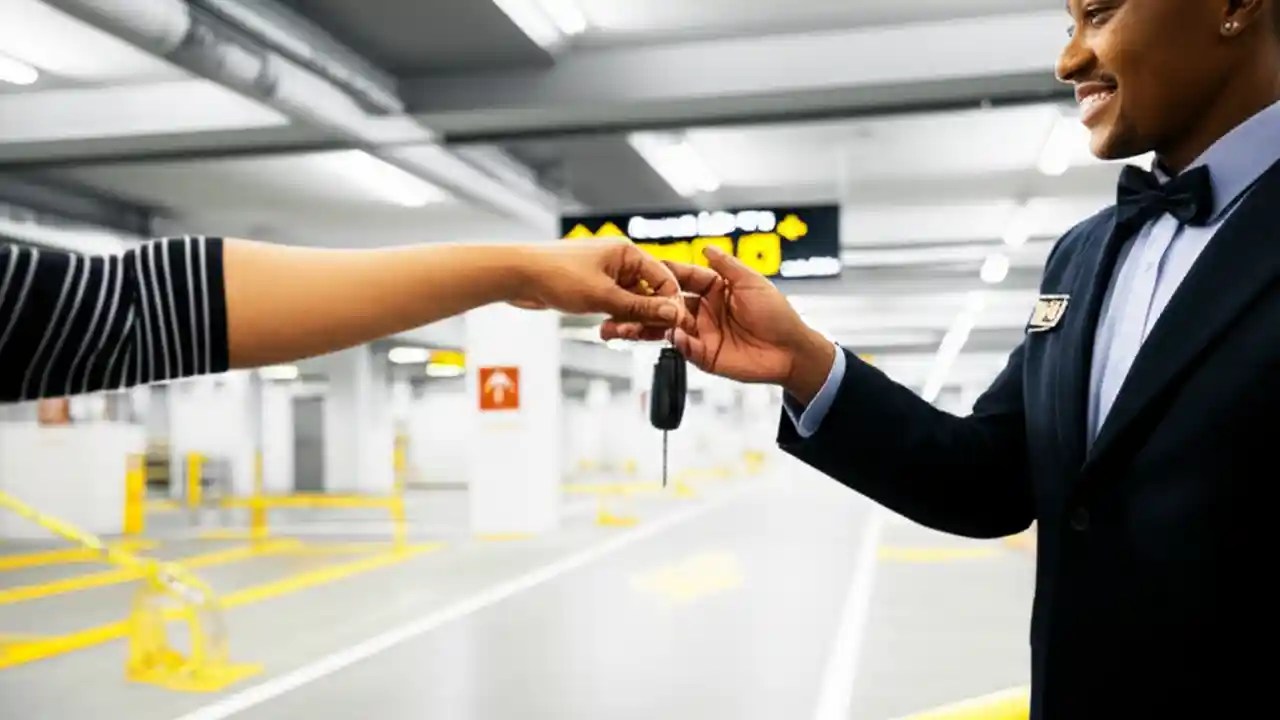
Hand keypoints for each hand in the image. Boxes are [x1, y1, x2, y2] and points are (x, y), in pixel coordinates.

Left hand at [512, 241, 689, 328]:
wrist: (518, 275)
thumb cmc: (557, 275)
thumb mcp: (603, 296)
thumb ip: (640, 307)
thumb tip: (672, 313)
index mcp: (627, 253)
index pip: (664, 278)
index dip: (669, 304)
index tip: (670, 327)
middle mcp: (620, 262)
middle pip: (649, 293)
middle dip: (644, 316)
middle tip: (635, 335)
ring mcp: (607, 275)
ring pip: (631, 303)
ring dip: (627, 321)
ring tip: (612, 332)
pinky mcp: (594, 288)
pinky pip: (615, 306)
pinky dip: (613, 319)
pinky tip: (605, 330)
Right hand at [601, 246, 835, 402]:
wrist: (791, 351)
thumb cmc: (778, 315)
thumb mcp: (753, 283)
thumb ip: (727, 266)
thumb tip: (706, 247)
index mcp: (714, 290)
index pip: (683, 279)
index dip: (665, 275)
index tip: (644, 270)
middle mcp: (704, 311)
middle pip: (669, 305)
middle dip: (646, 303)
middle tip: (625, 301)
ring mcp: (703, 334)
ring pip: (669, 327)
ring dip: (649, 325)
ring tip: (629, 324)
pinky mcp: (706, 356)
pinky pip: (686, 348)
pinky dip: (678, 342)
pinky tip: (674, 335)